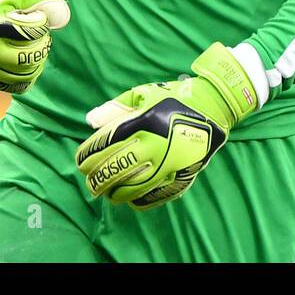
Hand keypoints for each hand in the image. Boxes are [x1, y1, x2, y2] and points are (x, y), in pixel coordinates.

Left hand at [75, 43, 257, 209]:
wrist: (214, 108)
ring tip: (106, 193)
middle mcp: (154, 147)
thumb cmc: (174, 98)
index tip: (80, 161)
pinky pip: (156, 195)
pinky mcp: (182, 175)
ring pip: (133, 188)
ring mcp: (169, 164)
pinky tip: (129, 199)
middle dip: (97, 179)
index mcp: (142, 124)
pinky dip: (139, 200)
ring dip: (115, 193)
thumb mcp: (142, 94)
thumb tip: (90, 122)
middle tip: (89, 182)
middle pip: (115, 170)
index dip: (88, 156)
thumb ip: (115, 108)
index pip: (105, 146)